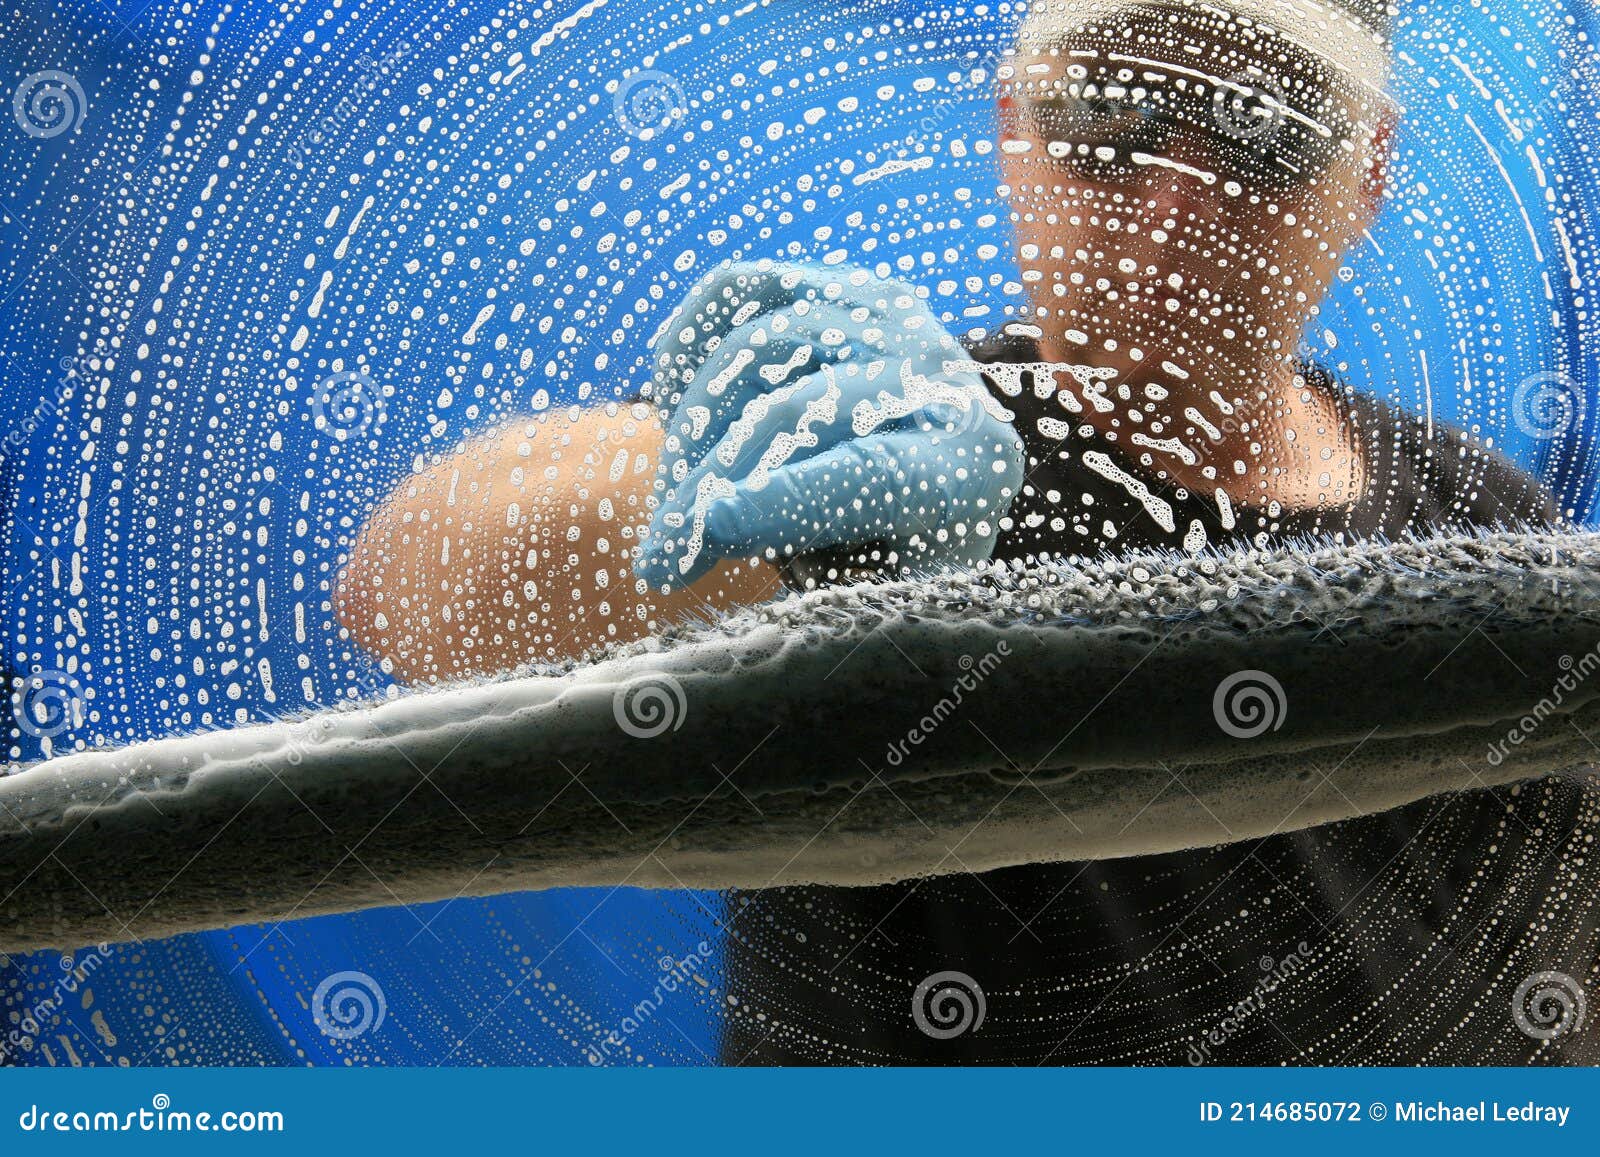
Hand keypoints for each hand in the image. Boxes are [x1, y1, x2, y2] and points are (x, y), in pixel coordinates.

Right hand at [634, 259, 1024, 589]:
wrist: (927, 485)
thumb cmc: (898, 563)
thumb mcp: (883, 600)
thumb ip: (827, 597)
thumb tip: (728, 568)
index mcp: (968, 467)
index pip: (871, 473)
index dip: (784, 499)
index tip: (708, 529)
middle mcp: (941, 377)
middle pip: (801, 411)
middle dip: (711, 486)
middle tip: (663, 558)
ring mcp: (892, 317)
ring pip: (760, 346)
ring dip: (695, 428)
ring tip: (675, 502)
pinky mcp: (839, 285)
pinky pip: (741, 290)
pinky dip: (692, 344)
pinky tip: (676, 409)